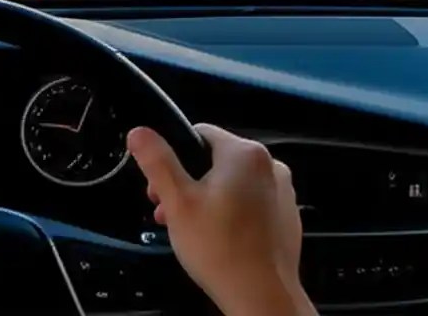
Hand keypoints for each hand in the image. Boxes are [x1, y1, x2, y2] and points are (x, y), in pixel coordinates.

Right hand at [127, 124, 314, 315]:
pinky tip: (220, 239)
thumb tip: (139, 131)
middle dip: (187, 183)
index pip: (200, 134)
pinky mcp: (287, 217)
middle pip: (216, 161)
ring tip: (191, 230)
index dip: (173, 158)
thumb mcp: (178, 201)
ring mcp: (283, 192)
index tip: (159, 190)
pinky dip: (233, 214)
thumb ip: (157, 162)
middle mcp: (271, 165)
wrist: (261, 296)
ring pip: (234, 184)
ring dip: (208, 200)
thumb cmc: (218, 246)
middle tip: (169, 214)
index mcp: (245, 153)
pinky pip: (252, 204)